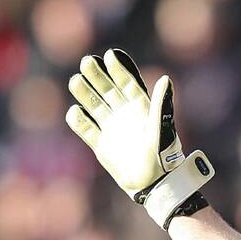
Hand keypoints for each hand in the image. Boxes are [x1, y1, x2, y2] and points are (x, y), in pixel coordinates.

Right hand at [66, 49, 213, 227]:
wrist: (153, 184)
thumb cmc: (162, 156)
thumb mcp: (161, 128)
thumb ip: (161, 104)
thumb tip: (165, 79)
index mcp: (140, 108)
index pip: (127, 83)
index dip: (119, 68)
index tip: (109, 55)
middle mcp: (124, 114)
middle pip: (106, 89)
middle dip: (96, 75)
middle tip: (86, 62)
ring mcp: (111, 128)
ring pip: (93, 105)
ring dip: (84, 92)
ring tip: (76, 81)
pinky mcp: (101, 144)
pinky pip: (86, 128)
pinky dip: (78, 120)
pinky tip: (75, 112)